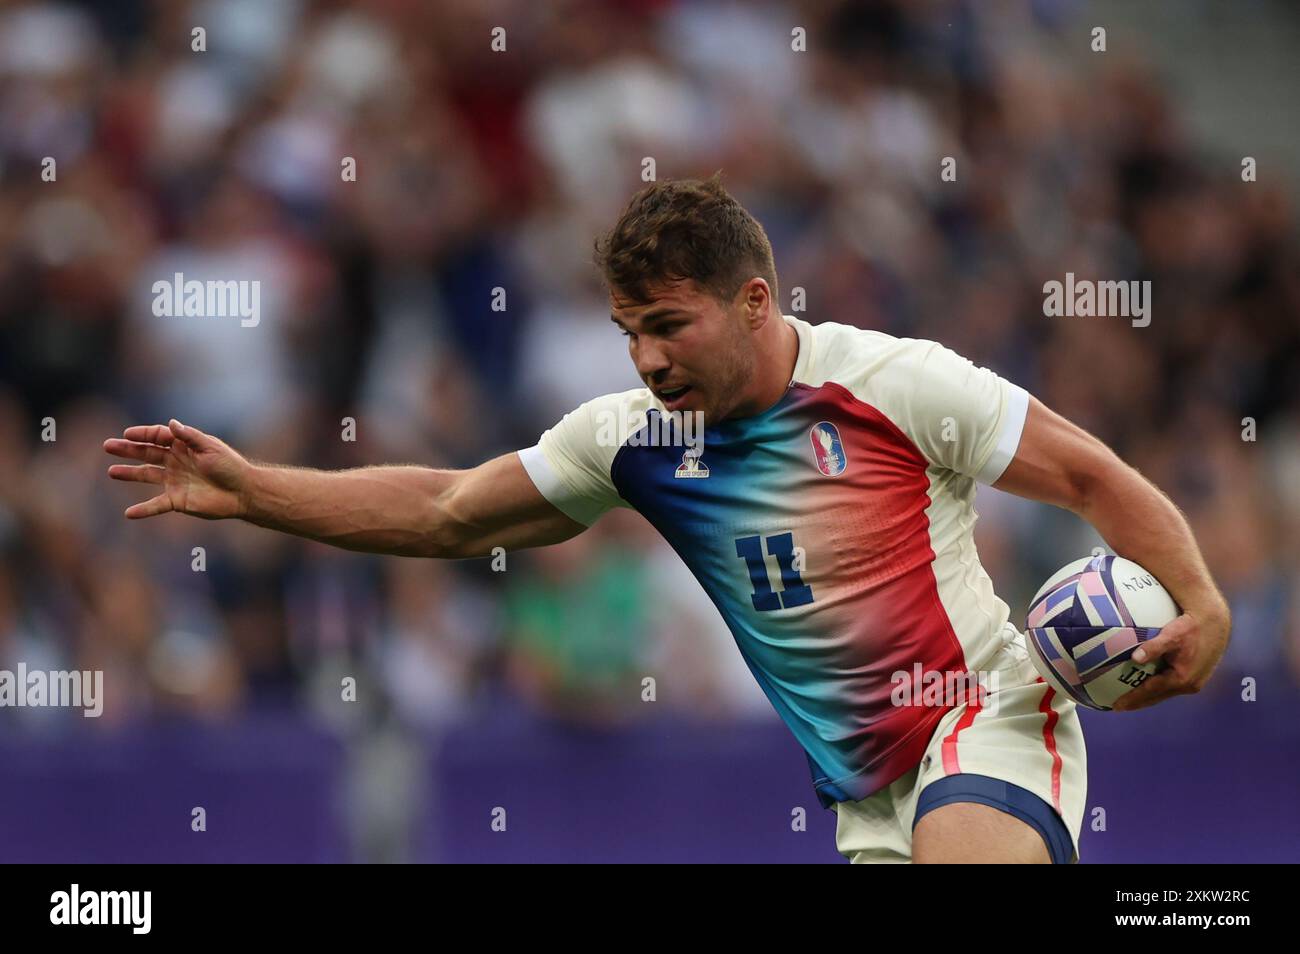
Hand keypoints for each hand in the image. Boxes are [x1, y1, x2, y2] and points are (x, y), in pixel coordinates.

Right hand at [104, 419, 251, 519]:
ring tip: (111, 472)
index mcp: (184, 446)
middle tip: (108, 446)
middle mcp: (176, 462)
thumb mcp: (211, 447)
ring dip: (129, 474)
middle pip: (147, 453)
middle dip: (128, 449)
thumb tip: (171, 424)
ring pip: (146, 475)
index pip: (158, 436)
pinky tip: (129, 513)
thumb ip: (190, 436)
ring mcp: (175, 481)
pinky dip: (143, 509)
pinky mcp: (177, 500)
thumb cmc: (230, 466)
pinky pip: (156, 505)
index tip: (127, 434)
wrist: (243, 492)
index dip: (143, 434)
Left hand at [1111, 605, 1231, 710]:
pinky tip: (1149, 687)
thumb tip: (1135, 657)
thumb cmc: (1192, 628)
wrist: (1215, 624)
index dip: (1133, 698)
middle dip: (1137, 703)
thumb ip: (1154, 647)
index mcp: (1182, 679)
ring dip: (1148, 697)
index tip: (1116, 705)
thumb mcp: (1172, 635)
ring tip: (1130, 700)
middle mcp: (1189, 686)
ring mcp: (1194, 684)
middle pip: (1157, 697)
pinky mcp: (1196, 678)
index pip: (1150, 691)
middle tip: (1117, 707)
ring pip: (1165, 693)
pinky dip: (1158, 690)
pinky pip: (1172, 687)